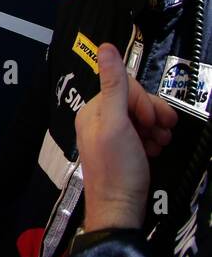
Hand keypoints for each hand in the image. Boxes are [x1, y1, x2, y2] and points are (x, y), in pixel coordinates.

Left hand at [76, 43, 176, 231]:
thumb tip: (106, 47)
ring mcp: (111, 137)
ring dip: (156, 127)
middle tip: (163, 130)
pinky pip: (142, 134)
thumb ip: (114, 85)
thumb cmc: (118, 168)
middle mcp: (98, 121)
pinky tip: (156, 149)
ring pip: (141, 118)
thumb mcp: (117, 123)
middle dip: (153, 114)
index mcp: (92, 111)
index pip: (123, 87)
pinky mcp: (123, 151)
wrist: (120, 209)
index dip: (144, 101)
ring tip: (160, 142)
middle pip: (134, 101)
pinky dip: (152, 139)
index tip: (154, 120)